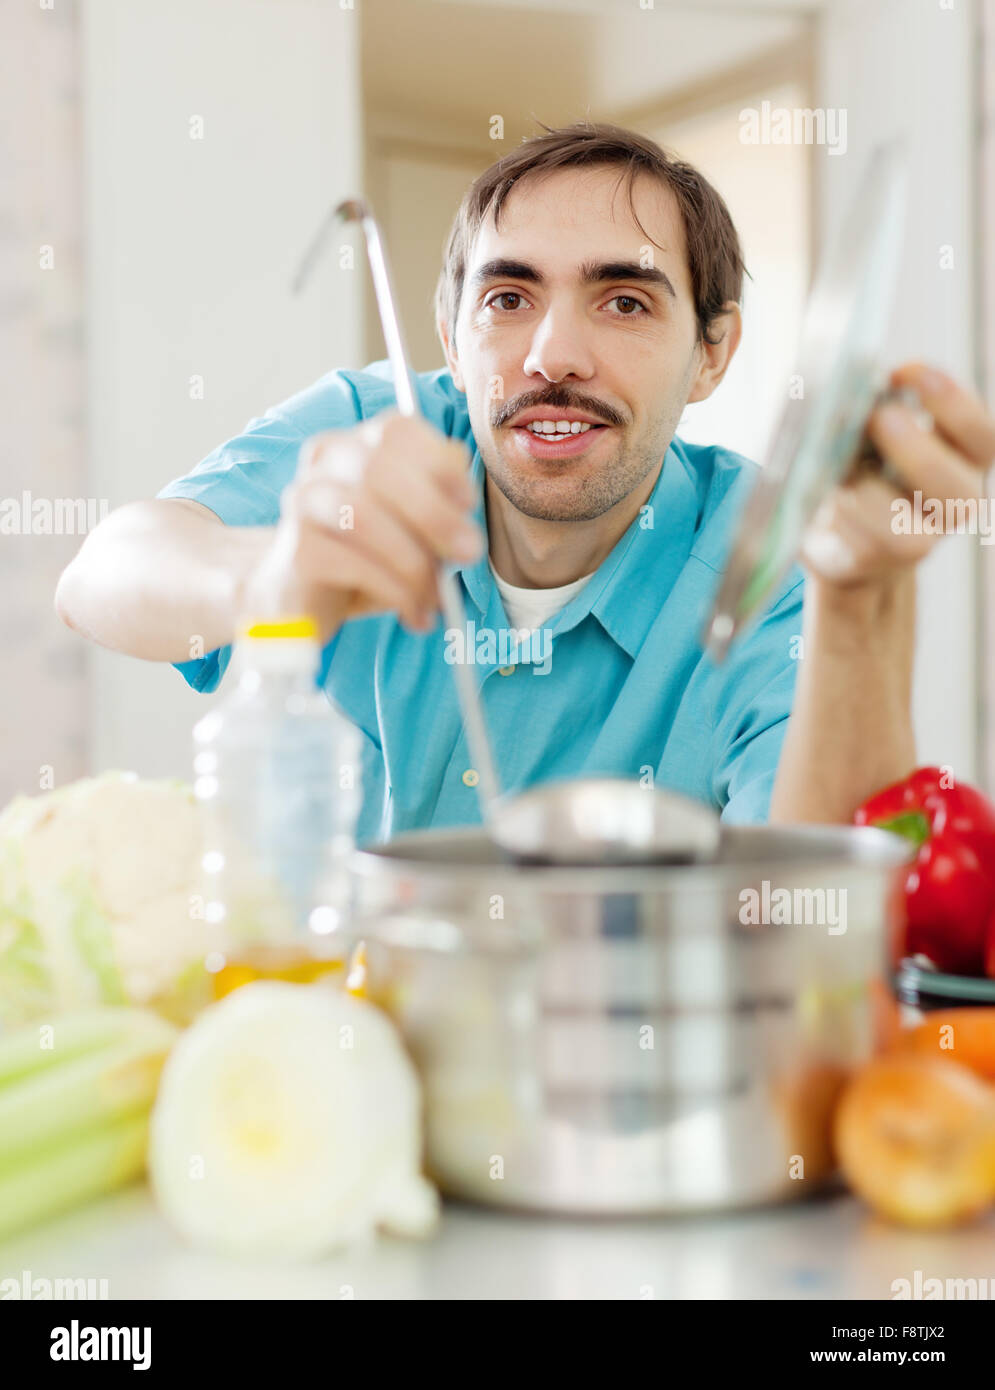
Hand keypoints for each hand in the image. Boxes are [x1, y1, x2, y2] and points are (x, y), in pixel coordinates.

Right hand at [240, 411, 483, 639]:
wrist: (303, 600)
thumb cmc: (366, 555)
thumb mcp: (409, 526)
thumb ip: (436, 498)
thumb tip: (460, 490)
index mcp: (354, 445)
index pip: (396, 430)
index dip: (438, 463)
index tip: (469, 503)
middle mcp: (322, 464)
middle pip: (379, 468)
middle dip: (433, 513)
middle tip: (469, 552)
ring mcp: (303, 504)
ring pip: (363, 517)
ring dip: (414, 560)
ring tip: (438, 596)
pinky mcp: (298, 553)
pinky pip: (353, 565)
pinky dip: (396, 592)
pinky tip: (414, 613)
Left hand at [800, 362, 994, 587]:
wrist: (842, 538)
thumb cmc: (863, 465)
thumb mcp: (874, 430)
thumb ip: (873, 408)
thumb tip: (848, 390)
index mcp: (965, 459)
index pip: (980, 434)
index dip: (951, 402)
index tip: (908, 371)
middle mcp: (954, 504)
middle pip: (955, 488)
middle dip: (915, 449)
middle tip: (878, 418)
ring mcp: (920, 542)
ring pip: (904, 531)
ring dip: (866, 494)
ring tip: (840, 471)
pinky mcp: (874, 563)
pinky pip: (858, 548)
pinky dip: (837, 521)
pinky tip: (822, 501)